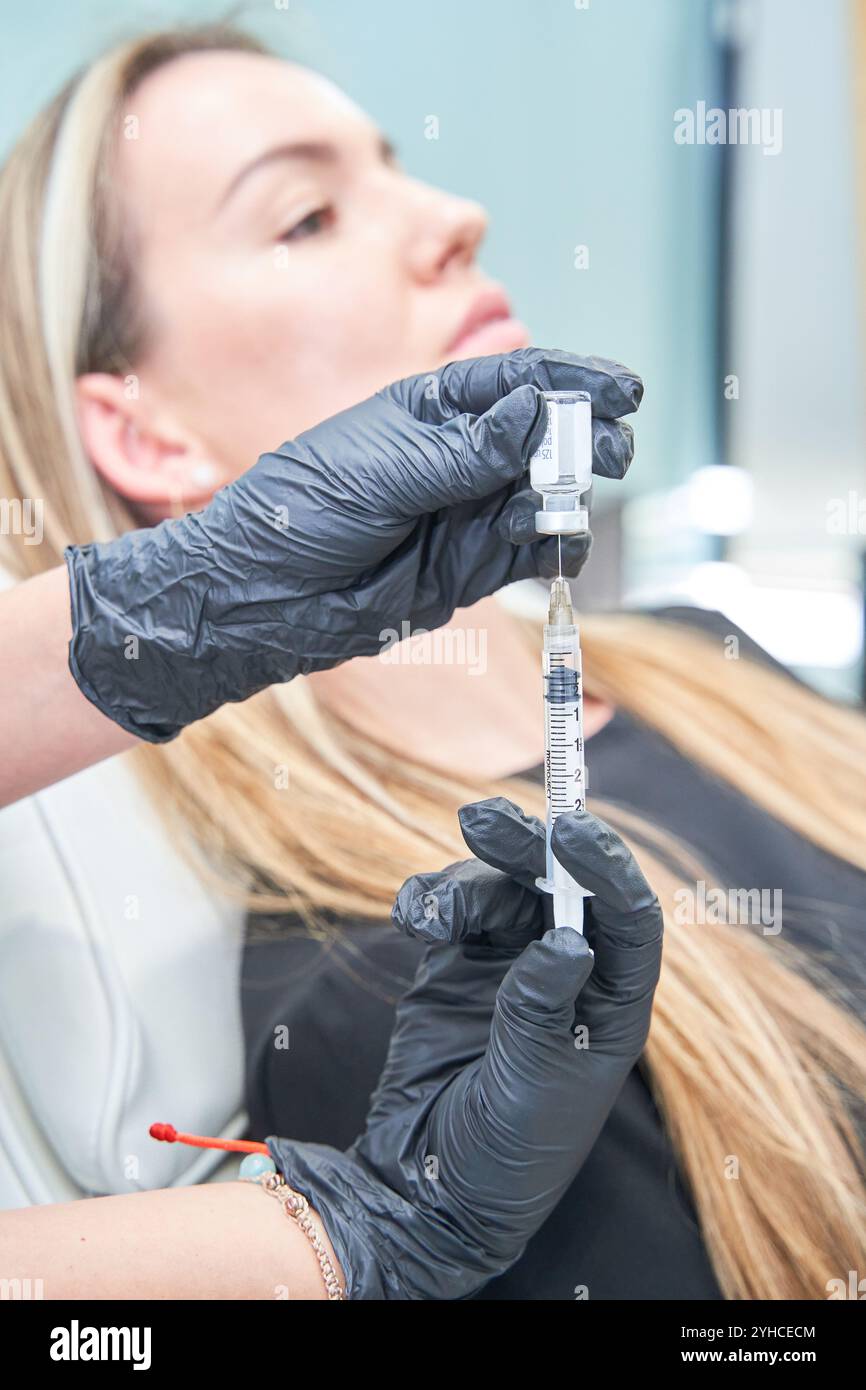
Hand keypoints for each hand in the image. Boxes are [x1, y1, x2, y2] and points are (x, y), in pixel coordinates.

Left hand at [65, 348, 641, 740]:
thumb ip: (465, 450)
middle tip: (612, 451)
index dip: (574, 380)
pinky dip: (552, 547)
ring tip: (550, 508)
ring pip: (546, 494)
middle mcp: (457, 456)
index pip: (518, 381)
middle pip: (544, 436)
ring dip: (564, 498)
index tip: (623, 390)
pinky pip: (530, 549)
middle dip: (583, 439)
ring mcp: (467, 511)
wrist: (265, 599)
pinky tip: (550, 546)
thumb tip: (533, 410)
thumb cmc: (302, 515)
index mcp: (431, 410)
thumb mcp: (383, 472)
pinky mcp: (470, 565)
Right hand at [268, 796, 662, 1299]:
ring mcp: (508, 967)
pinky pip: (448, 911)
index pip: (627, 919)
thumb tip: (568, 938)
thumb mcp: (532, 1082)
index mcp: (610, 1004)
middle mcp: (567, 974)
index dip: (607, 868)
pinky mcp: (454, 968)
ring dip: (462, 885)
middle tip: (480, 820)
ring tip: (428, 917)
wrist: (424, 1190)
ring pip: (498, 890)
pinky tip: (411, 917)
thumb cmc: (504, 1151)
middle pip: (559, 886)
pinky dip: (428, 900)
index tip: (571, 832)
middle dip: (526, 848)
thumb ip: (542, 1004)